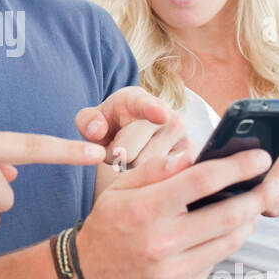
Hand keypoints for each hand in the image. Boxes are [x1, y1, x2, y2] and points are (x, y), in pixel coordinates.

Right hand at [74, 147, 278, 278]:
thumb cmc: (106, 229)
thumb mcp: (118, 192)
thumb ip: (155, 171)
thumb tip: (192, 156)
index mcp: (145, 209)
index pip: (201, 180)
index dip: (236, 166)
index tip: (259, 156)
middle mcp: (162, 242)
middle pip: (227, 213)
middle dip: (258, 195)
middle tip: (273, 183)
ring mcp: (174, 271)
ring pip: (229, 241)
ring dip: (248, 220)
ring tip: (255, 205)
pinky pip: (214, 262)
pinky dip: (223, 244)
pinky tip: (225, 232)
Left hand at [76, 87, 190, 169]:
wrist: (136, 131)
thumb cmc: (111, 125)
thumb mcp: (92, 120)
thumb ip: (87, 121)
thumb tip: (96, 131)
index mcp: (139, 100)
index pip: (145, 107)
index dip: (153, 111)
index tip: (161, 115)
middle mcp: (168, 115)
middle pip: (130, 154)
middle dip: (117, 158)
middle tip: (120, 148)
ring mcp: (183, 136)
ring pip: (145, 170)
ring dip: (132, 170)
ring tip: (136, 155)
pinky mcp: (191, 155)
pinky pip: (162, 178)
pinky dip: (149, 177)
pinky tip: (150, 166)